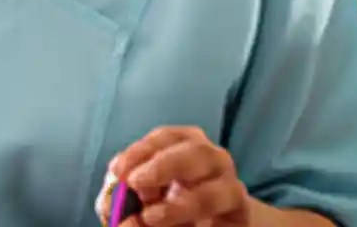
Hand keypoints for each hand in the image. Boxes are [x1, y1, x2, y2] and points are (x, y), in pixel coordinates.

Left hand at [110, 126, 250, 226]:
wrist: (206, 225)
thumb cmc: (164, 206)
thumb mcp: (137, 201)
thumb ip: (123, 202)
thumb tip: (119, 216)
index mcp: (188, 147)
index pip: (168, 137)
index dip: (141, 150)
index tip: (117, 170)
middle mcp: (215, 164)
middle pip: (199, 153)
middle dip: (165, 166)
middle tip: (136, 183)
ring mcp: (233, 193)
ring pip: (223, 191)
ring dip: (184, 205)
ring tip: (151, 218)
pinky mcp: (240, 221)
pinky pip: (226, 224)